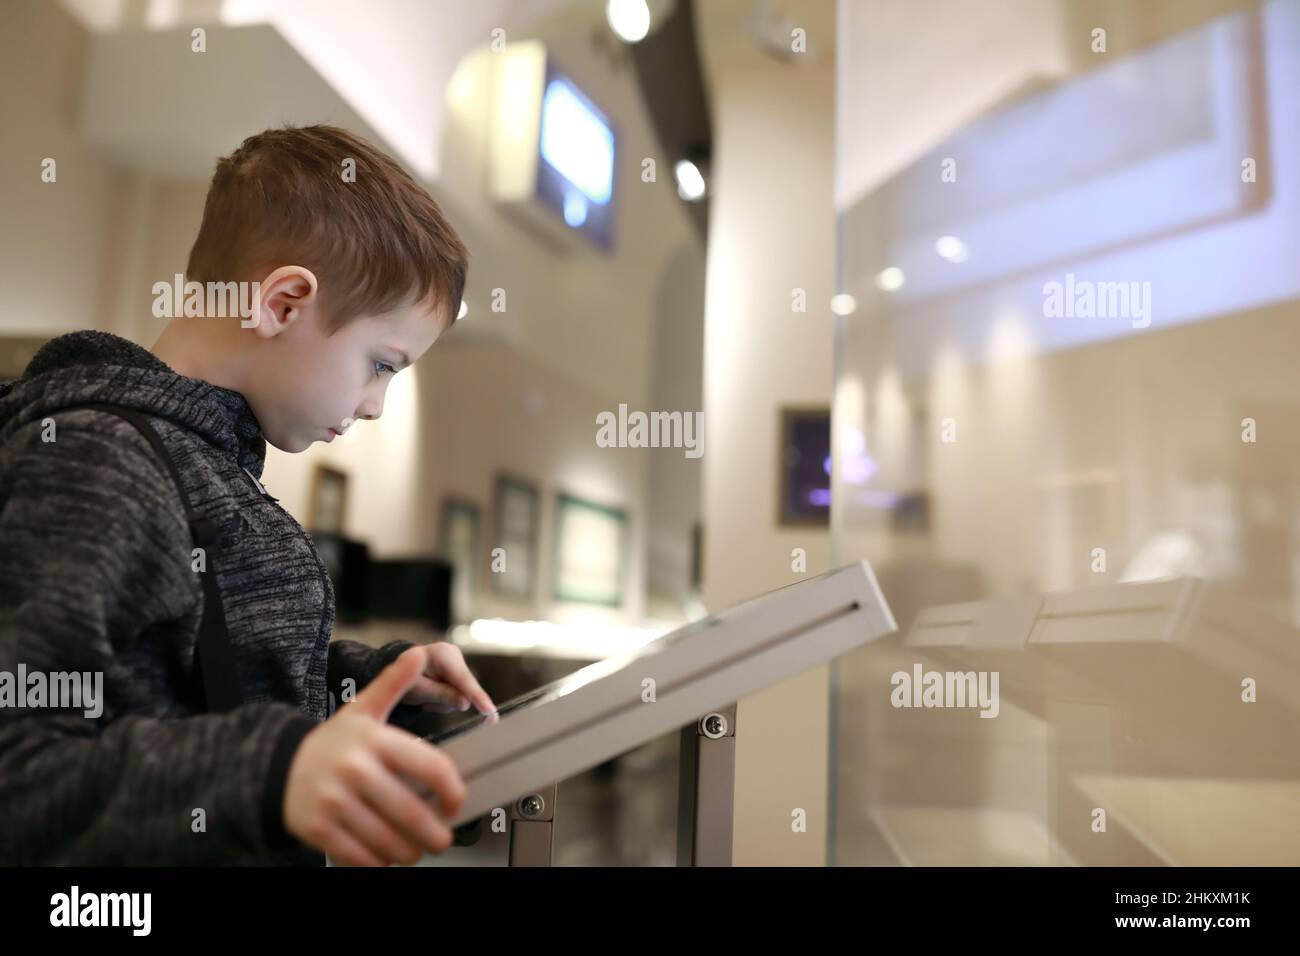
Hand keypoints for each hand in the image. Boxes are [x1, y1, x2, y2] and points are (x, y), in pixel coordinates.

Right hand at [283, 647, 466, 865]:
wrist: (276, 767)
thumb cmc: (332, 743)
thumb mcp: (363, 709)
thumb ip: (394, 684)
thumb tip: (420, 654)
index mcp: (374, 739)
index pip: (432, 767)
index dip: (454, 792)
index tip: (457, 804)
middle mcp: (355, 769)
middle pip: (412, 813)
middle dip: (435, 834)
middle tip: (441, 839)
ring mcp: (335, 801)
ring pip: (389, 840)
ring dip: (409, 852)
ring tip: (414, 849)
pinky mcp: (319, 829)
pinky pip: (362, 857)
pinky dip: (379, 862)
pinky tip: (384, 855)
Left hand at [398, 641, 496, 717]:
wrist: (399, 670)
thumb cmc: (404, 678)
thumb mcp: (417, 690)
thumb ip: (441, 695)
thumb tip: (466, 704)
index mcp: (441, 654)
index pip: (462, 679)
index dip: (477, 697)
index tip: (490, 712)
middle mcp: (453, 654)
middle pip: (465, 687)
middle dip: (451, 701)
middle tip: (428, 703)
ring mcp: (457, 662)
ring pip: (462, 692)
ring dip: (445, 701)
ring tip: (424, 697)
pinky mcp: (458, 671)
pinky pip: (459, 691)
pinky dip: (446, 698)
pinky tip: (432, 695)